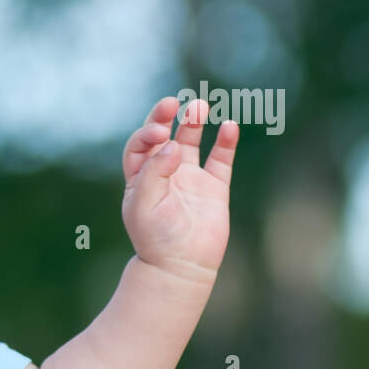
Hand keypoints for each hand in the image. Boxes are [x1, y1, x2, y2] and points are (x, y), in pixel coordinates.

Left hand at [121, 97, 238, 284]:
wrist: (182, 266)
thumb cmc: (155, 238)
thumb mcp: (143, 205)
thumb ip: (154, 172)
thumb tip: (174, 144)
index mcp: (139, 176)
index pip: (140, 144)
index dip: (148, 133)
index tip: (161, 132)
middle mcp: (163, 172)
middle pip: (162, 135)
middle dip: (165, 117)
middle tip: (173, 103)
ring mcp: (189, 178)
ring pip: (190, 141)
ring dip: (193, 122)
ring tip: (199, 106)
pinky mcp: (214, 187)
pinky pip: (220, 159)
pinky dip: (226, 141)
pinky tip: (230, 126)